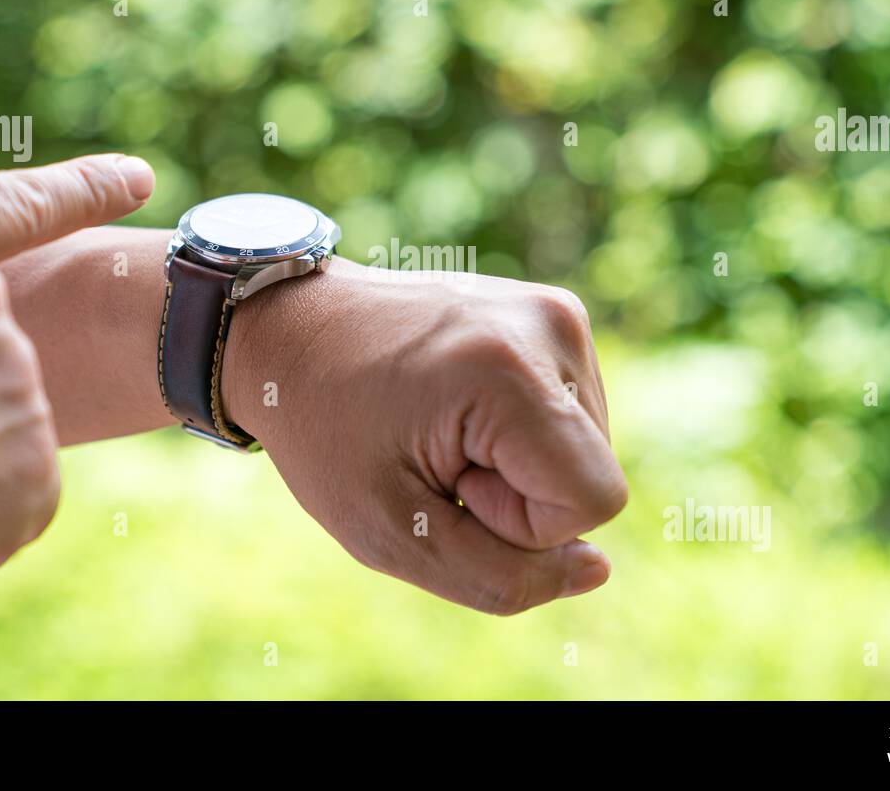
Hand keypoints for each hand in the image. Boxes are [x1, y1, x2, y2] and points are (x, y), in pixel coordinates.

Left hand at [222, 259, 626, 614]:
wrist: (292, 330)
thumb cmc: (325, 430)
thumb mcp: (391, 533)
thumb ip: (499, 579)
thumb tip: (597, 570)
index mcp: (510, 370)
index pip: (591, 503)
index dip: (519, 525)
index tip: (443, 479)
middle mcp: (550, 325)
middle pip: (591, 477)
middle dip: (516, 495)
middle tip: (430, 452)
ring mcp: (557, 311)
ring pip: (585, 451)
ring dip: (517, 465)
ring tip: (440, 426)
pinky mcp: (554, 314)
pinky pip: (572, 418)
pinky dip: (521, 434)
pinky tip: (459, 406)